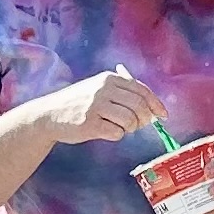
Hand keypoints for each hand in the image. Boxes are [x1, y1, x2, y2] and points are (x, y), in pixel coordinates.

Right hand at [27, 71, 164, 145]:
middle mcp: (103, 89)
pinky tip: (105, 131)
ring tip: (118, 127)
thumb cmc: (79, 103)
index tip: (163, 115)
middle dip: (145, 119)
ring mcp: (96, 106)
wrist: (49, 114)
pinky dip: (116, 135)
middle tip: (139, 125)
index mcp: (109, 78)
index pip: (141, 90)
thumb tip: (152, 108)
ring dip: (130, 128)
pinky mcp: (89, 124)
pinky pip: (116, 133)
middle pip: (139, 106)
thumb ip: (123, 93)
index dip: (156, 104)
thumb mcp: (99, 88)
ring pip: (130, 120)